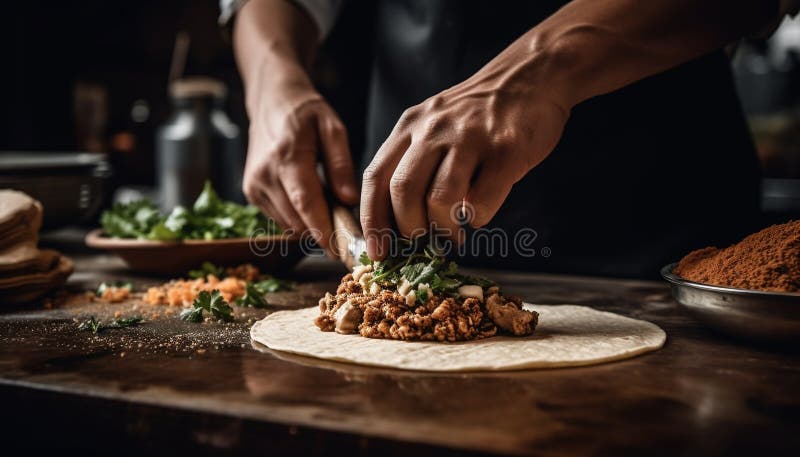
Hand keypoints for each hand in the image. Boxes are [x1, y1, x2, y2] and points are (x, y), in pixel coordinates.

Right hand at [242, 77, 357, 249]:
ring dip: (310, 223)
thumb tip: (349, 200)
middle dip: (323, 229)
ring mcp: (254, 185)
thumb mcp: (333, 128)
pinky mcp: (251, 192)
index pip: (305, 203)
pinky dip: (297, 216)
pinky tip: (308, 198)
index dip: (323, 229)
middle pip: (297, 219)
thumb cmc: (307, 113)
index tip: (341, 250)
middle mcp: (265, 174)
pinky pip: (279, 218)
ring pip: (288, 223)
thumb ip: (341, 165)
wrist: (271, 102)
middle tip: (346, 225)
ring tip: (326, 203)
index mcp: (287, 156)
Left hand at [360, 51, 570, 258]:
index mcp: (410, 126)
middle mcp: (434, 129)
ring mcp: (471, 139)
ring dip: (443, 230)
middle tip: (420, 245)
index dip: (372, 220)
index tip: (377, 252)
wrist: (531, 76)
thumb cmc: (480, 113)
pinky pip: (481, 201)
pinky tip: (479, 212)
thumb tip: (397, 222)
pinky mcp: (506, 151)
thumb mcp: (434, 124)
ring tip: (451, 237)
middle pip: (403, 192)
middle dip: (408, 230)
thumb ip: (414, 160)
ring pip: (439, 200)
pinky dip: (477, 218)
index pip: (376, 177)